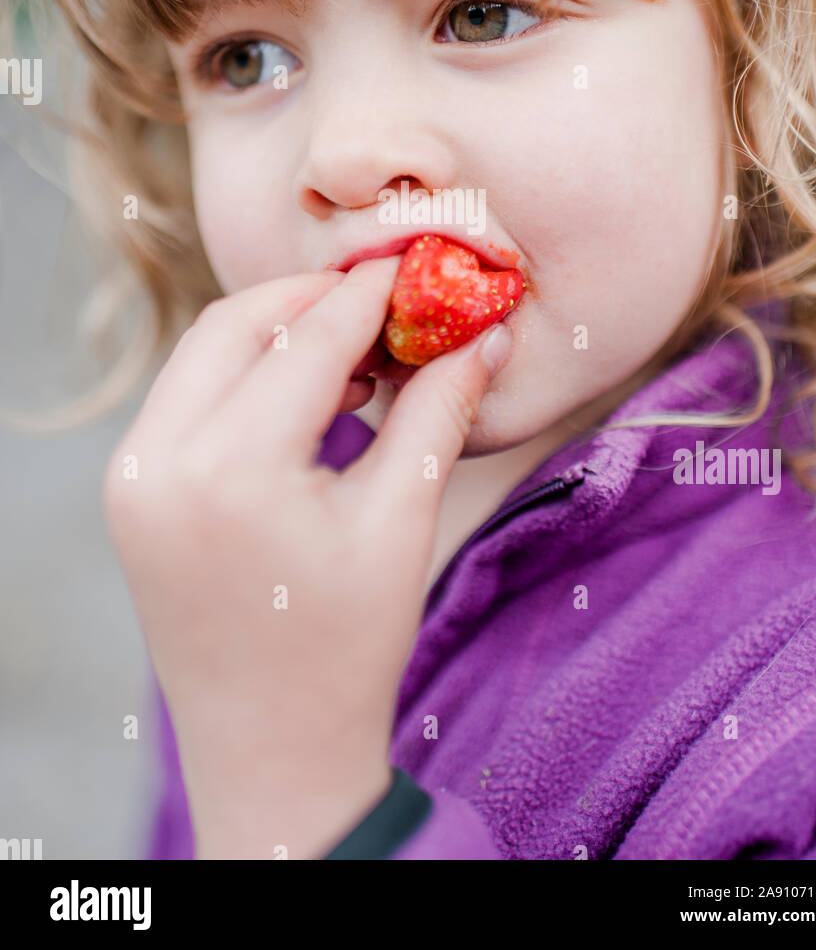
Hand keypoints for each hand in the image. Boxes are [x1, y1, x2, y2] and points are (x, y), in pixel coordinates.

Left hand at [102, 257, 511, 858]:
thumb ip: (440, 411)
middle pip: (238, 325)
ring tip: (355, 352)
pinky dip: (241, 375)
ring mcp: (133, 477)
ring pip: (204, 352)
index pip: (308, 341)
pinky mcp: (130, 491)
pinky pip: (186, 395)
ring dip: (275, 333)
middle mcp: (161, 462)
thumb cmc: (348, 647)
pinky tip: (304, 392)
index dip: (369, 295)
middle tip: (384, 301)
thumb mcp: (402, 521)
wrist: (269, 750)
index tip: (413, 264)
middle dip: (314, 300)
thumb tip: (487, 331)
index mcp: (232, 472)